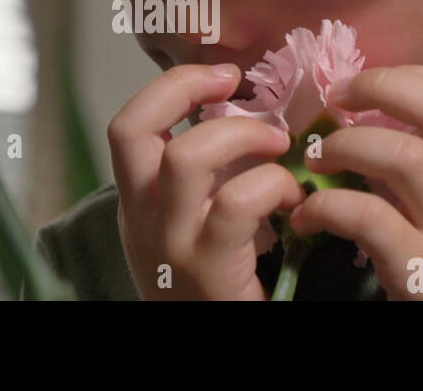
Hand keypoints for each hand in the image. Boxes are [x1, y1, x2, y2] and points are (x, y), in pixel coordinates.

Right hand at [107, 63, 305, 299]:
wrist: (213, 345)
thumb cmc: (214, 285)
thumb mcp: (189, 227)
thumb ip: (204, 180)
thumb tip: (251, 118)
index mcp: (137, 202)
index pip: (126, 125)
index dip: (170, 87)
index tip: (220, 77)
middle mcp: (141, 219)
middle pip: (134, 130)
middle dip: (193, 95)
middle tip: (246, 100)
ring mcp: (170, 245)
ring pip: (186, 158)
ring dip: (242, 137)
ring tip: (279, 148)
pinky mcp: (208, 271)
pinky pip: (235, 204)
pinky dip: (273, 186)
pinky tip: (296, 201)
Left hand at [290, 65, 422, 300]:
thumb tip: (366, 124)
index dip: (408, 74)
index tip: (363, 85)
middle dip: (382, 88)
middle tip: (336, 99)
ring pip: (406, 156)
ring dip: (347, 146)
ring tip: (315, 160)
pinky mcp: (422, 270)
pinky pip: (368, 217)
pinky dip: (325, 207)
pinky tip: (306, 218)